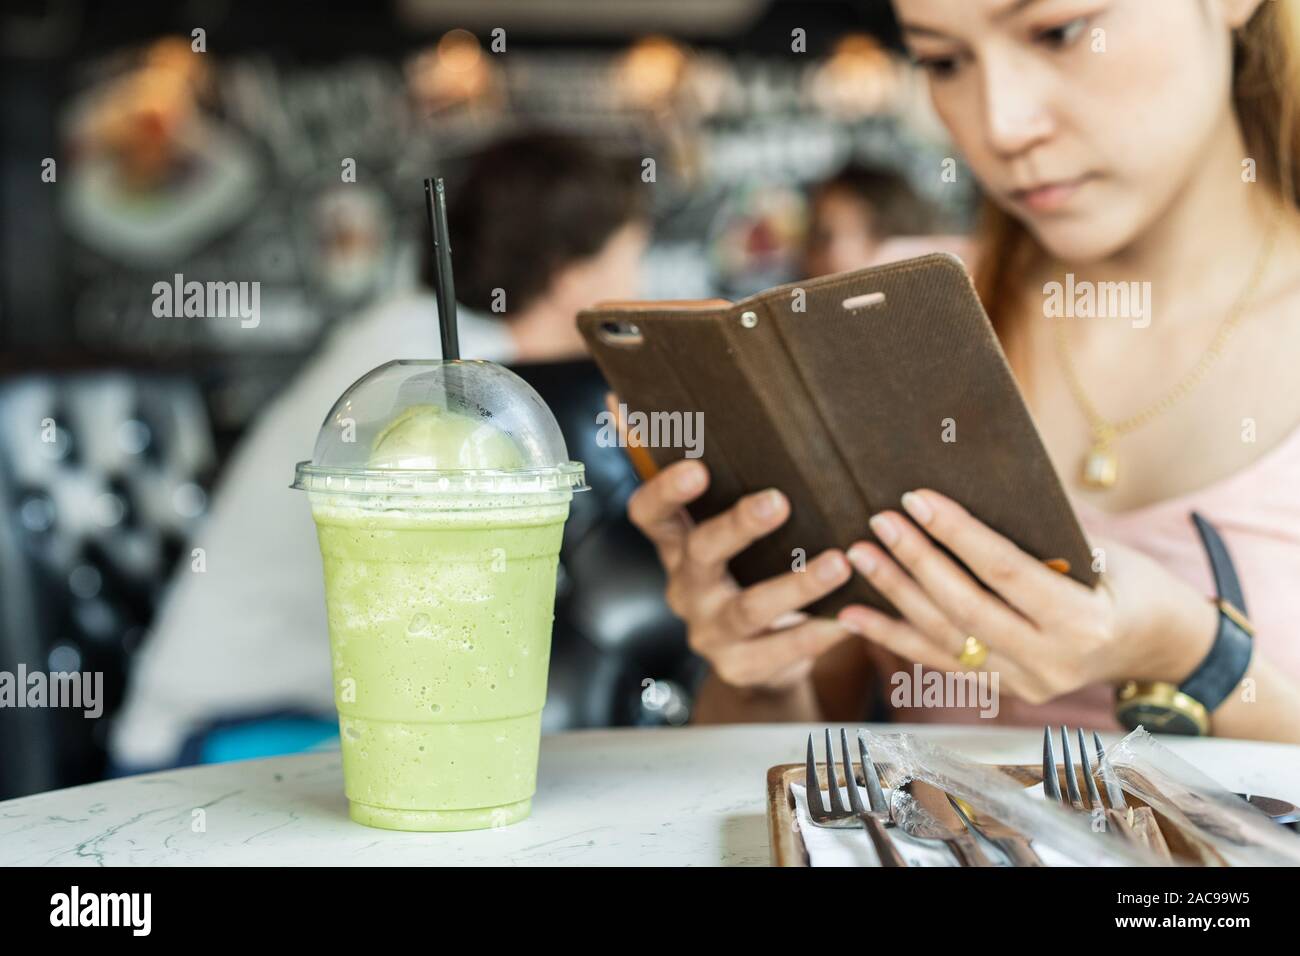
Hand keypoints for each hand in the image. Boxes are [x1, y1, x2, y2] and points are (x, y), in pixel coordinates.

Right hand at [626, 458, 853, 690]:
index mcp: (676, 547)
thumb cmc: (747, 572)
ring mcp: (709, 632)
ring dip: (796, 584)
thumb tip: (637, 404)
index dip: (666, 492)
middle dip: (738, 527)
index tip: (697, 467)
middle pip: (702, 553)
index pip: (650, 515)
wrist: (757, 659)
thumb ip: (711, 485)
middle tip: (777, 501)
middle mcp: (685, 588)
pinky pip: (781, 651)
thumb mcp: (723, 536)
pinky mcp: (739, 666)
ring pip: (749, 608)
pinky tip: (850, 616)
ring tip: (839, 563)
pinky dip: (817, 633)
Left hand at [836, 490, 1216, 703]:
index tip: (916, 499)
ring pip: (944, 638)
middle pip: (965, 608)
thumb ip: (1039, 535)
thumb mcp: (1104, 552)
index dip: (957, 534)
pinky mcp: (1005, 690)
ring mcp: (1026, 683)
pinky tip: (855, 615)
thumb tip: (967, 491)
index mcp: (1082, 621)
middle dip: (916, 562)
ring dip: (895, 595)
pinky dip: (894, 636)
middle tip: (878, 523)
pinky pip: (939, 662)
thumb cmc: (1134, 583)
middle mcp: (1052, 660)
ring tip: (860, 557)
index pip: (1005, 571)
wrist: (1160, 647)